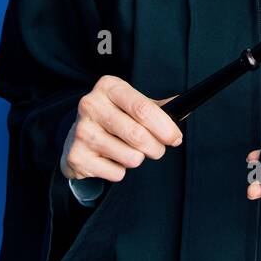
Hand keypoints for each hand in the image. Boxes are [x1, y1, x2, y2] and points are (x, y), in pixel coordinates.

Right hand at [60, 75, 181, 183]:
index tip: (175, 138)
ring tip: (130, 152)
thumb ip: (157, 107)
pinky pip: (116, 173)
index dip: (165, 127)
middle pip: (138, 135)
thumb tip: (185, 107)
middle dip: (156, 148)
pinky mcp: (76, 156)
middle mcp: (91, 105)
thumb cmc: (113, 117)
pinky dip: (120, 171)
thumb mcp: (131, 103)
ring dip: (138, 159)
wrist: (76, 135)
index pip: (143, 109)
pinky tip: (111, 159)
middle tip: (158, 149)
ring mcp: (81, 131)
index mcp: (108, 86)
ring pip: (130, 157)